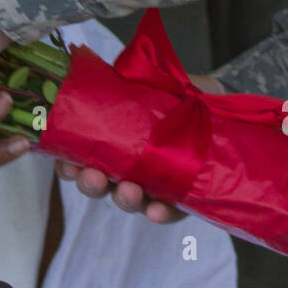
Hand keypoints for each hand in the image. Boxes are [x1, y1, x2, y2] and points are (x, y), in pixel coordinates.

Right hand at [53, 74, 222, 222]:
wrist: (220, 99)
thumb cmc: (177, 92)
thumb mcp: (150, 80)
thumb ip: (128, 80)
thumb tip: (110, 74)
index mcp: (112, 141)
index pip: (81, 159)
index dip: (68, 167)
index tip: (67, 166)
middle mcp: (127, 167)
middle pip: (101, 184)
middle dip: (92, 185)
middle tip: (93, 177)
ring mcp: (152, 184)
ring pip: (131, 200)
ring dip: (125, 199)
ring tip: (129, 191)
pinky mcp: (182, 196)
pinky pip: (170, 211)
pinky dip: (162, 213)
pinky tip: (158, 211)